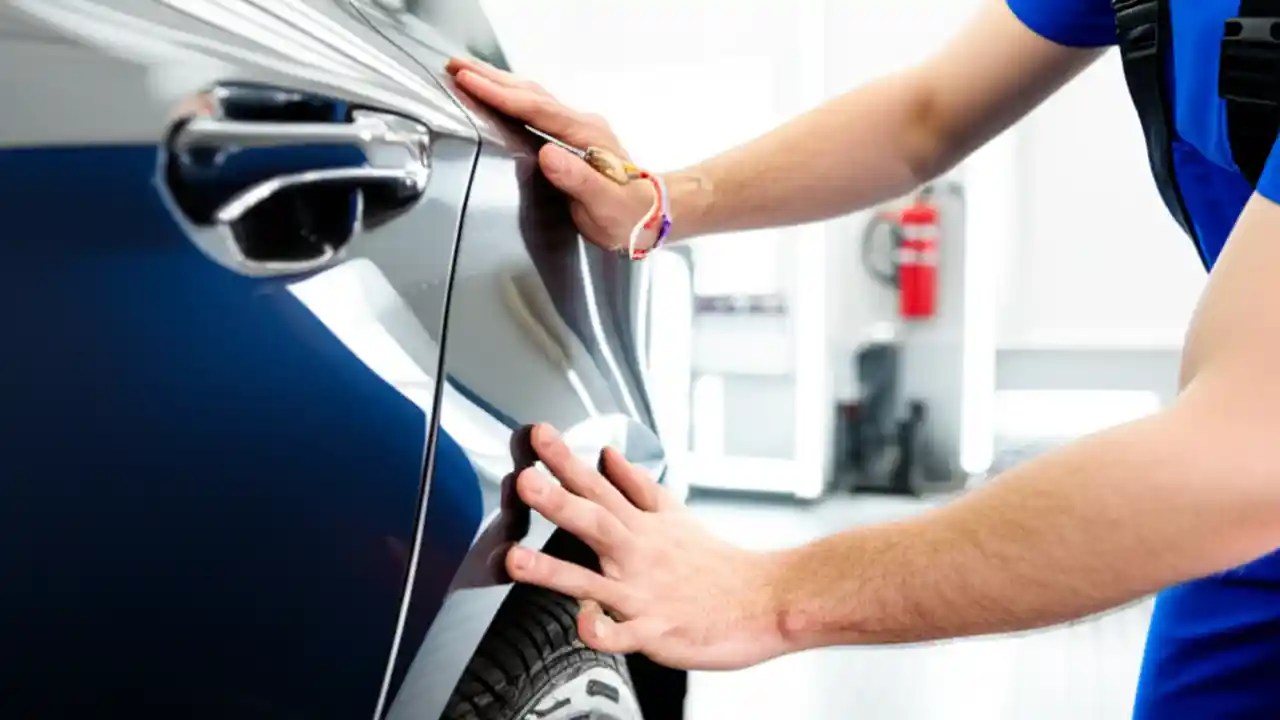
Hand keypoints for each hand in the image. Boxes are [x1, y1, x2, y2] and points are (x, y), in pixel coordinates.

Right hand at [445, 57, 660, 252]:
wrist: (652, 214)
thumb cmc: (627, 214)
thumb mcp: (603, 204)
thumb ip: (577, 180)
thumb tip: (547, 155)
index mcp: (585, 135)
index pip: (535, 109)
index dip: (500, 95)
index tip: (468, 81)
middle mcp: (581, 124)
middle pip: (530, 93)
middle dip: (491, 78)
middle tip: (455, 65)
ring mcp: (578, 127)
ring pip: (533, 97)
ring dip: (500, 84)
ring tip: (468, 73)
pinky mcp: (573, 136)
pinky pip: (537, 110)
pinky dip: (513, 98)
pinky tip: (499, 96)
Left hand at [505, 424, 788, 670]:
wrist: (763, 602)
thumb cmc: (715, 563)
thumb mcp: (673, 514)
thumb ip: (635, 486)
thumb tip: (606, 454)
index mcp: (641, 527)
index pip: (597, 486)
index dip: (565, 460)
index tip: (537, 434)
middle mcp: (638, 555)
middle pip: (594, 523)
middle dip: (557, 502)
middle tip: (525, 480)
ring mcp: (645, 594)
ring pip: (593, 580)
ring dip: (553, 570)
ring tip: (516, 559)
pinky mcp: (657, 630)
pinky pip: (625, 634)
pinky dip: (605, 630)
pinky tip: (584, 625)